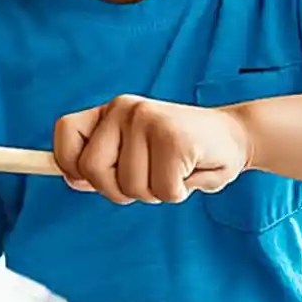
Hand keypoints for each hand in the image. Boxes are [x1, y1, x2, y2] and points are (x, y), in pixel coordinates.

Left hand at [53, 95, 250, 204]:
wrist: (235, 137)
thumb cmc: (182, 153)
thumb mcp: (135, 154)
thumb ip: (104, 164)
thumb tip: (72, 178)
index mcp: (111, 112)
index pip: (66, 131)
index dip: (67, 162)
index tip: (82, 180)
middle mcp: (125, 109)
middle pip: (92, 170)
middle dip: (119, 190)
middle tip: (148, 179)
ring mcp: (149, 121)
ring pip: (131, 187)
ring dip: (156, 192)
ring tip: (175, 170)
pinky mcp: (174, 138)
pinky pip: (163, 191)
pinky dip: (179, 192)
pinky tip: (191, 170)